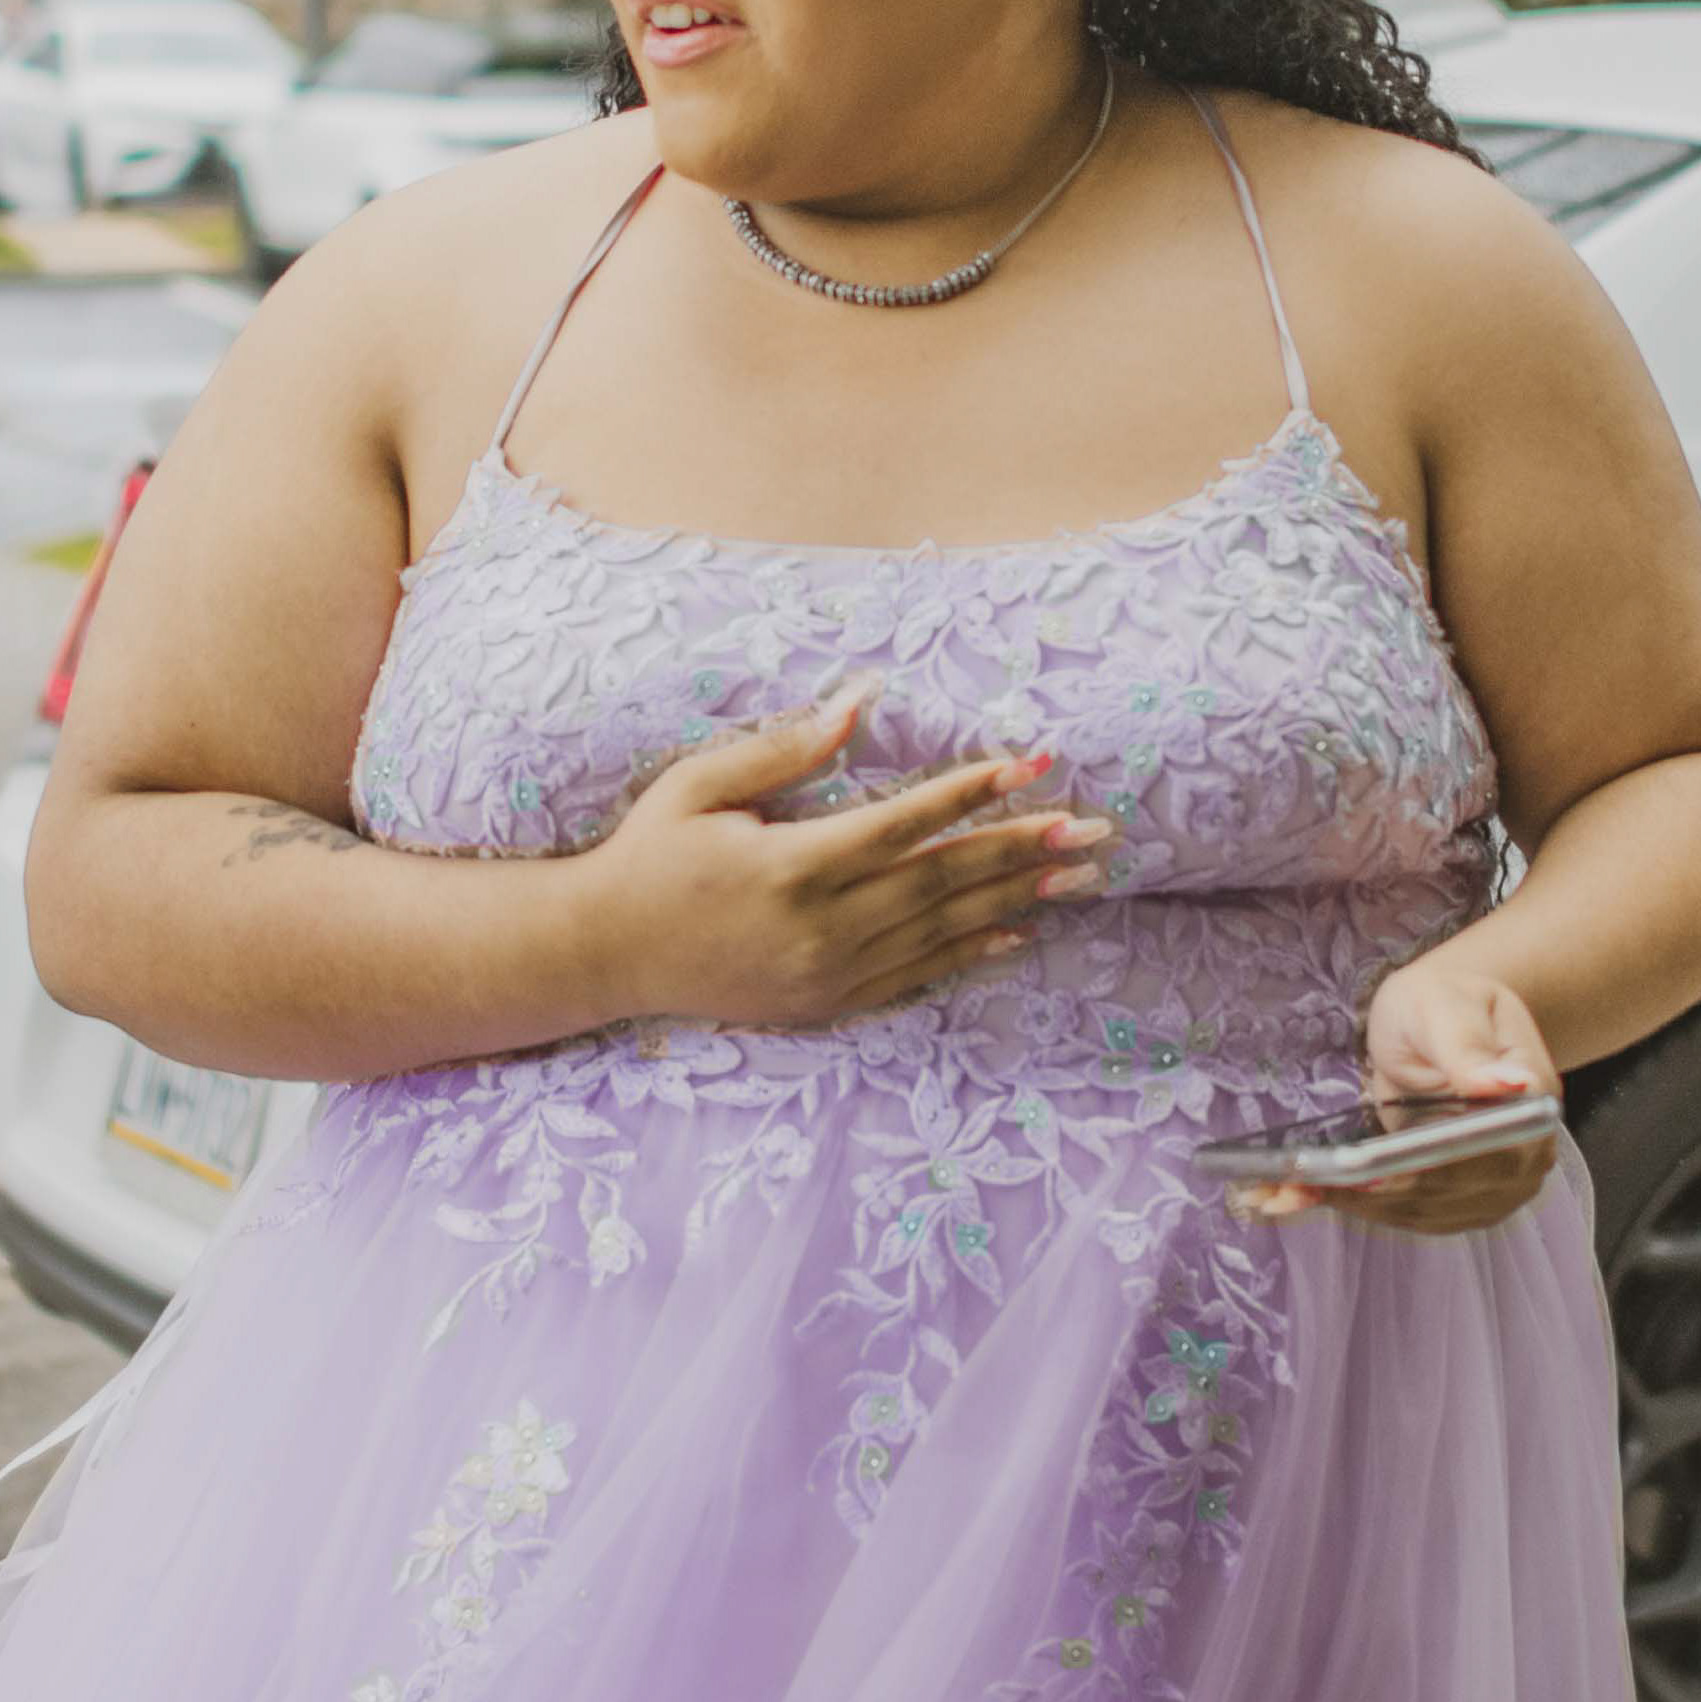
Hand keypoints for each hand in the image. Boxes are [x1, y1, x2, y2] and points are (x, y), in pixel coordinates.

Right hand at [568, 683, 1112, 1030]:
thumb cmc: (650, 853)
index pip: (905, 822)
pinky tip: (1019, 932)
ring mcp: (828, 971)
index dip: (974, 791)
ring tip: (1079, 875)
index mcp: (792, 864)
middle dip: (1024, 848)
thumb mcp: (702, 786)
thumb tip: (860, 699)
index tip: (1034, 763)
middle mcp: (821, 925)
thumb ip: (787, 748)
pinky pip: (917, 976)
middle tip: (1094, 827)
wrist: (606, 953)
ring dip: (1016, 899)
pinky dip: (971, 952)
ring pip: (942, 929)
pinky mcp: (827, 1002)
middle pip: (942, 879)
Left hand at [1236, 955, 1563, 1235]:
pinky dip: (1350, 1206)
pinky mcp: (1449, 1202)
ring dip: (1349, 1206)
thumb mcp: (1448, 1005)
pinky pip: (1400, 1213)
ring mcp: (1486, 1189)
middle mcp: (1519, 1162)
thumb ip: (1469, 1046)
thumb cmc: (1447, 1002)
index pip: (1487, 1158)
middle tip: (1300, 1184)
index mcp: (1532, 1109)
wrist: (1443, 1022)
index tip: (1367, 1177)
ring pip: (1415, 1213)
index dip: (1429, 1173)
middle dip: (1369, 1194)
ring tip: (1280, 1191)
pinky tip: (1296, 1196)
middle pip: (1445, 1195)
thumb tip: (1508, 1084)